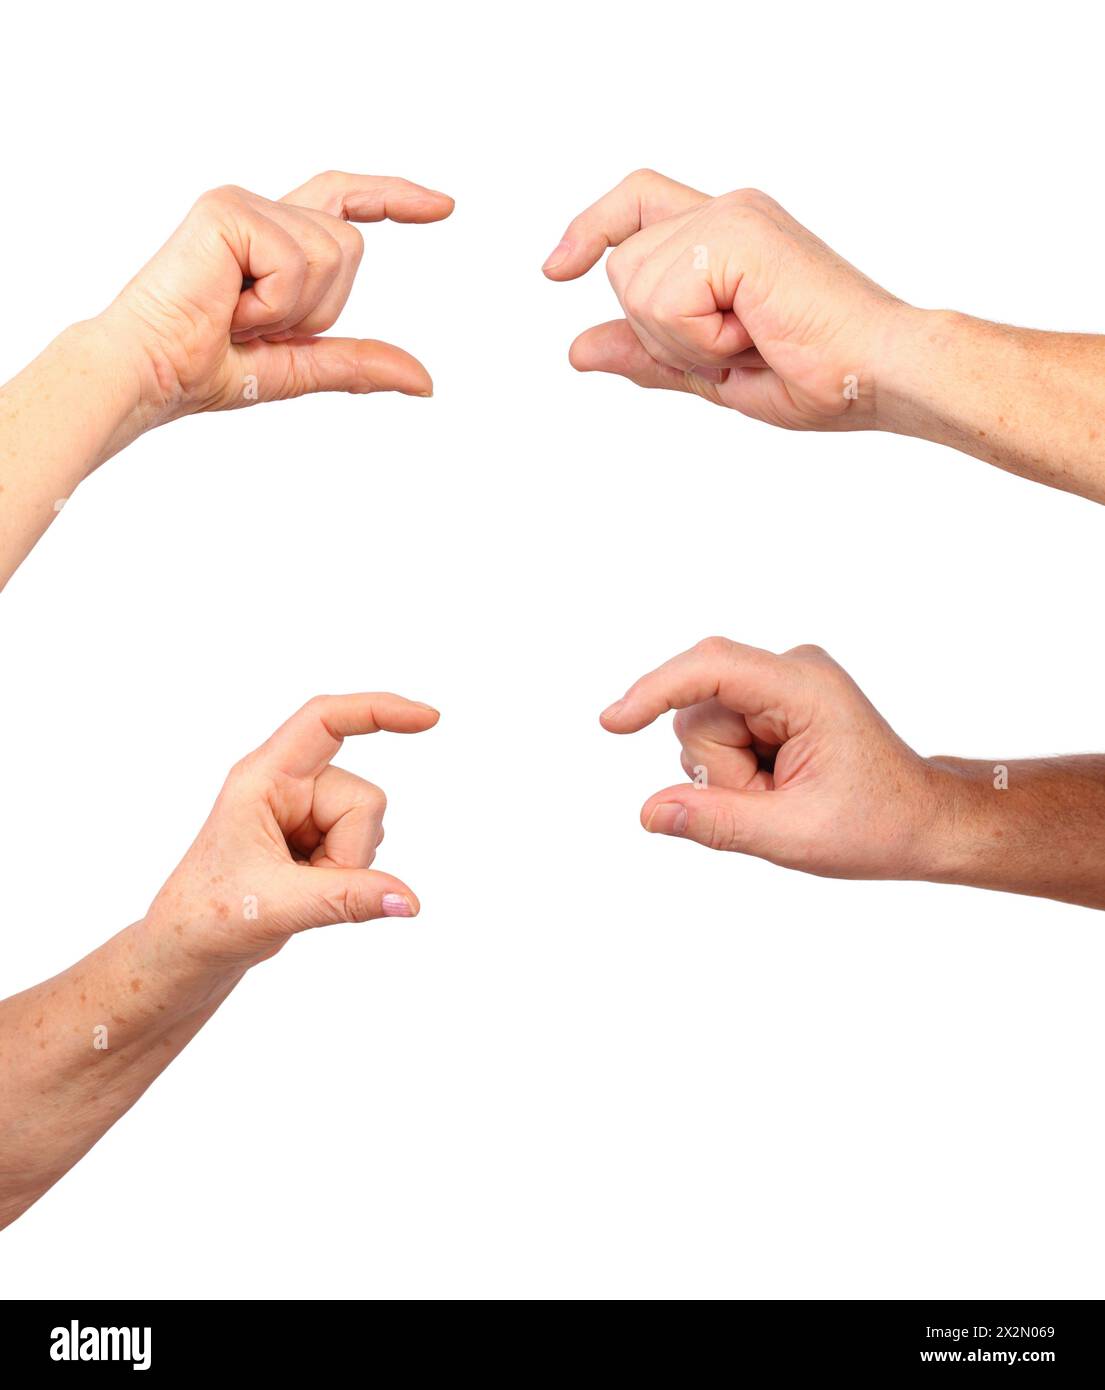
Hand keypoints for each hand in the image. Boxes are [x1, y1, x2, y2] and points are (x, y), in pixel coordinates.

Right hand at [100, 172, 453, 424]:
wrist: (150, 374)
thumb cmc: (204, 367)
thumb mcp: (301, 365)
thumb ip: (359, 362)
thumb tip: (427, 381)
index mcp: (274, 239)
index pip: (345, 199)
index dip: (395, 198)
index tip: (445, 207)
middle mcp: (260, 210)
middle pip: (352, 244)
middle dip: (320, 305)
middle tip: (255, 325)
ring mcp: (243, 204)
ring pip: (334, 252)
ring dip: (294, 307)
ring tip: (237, 316)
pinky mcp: (227, 210)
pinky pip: (297, 261)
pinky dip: (273, 303)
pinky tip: (228, 307)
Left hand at [144, 693, 438, 972]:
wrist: (187, 952)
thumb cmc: (207, 918)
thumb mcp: (277, 906)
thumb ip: (347, 898)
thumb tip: (409, 900)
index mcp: (263, 778)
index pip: (325, 721)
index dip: (378, 711)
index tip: (428, 719)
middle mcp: (286, 784)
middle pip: (364, 798)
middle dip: (351, 851)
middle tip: (305, 884)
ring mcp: (303, 809)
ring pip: (368, 826)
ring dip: (346, 867)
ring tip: (297, 888)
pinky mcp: (315, 835)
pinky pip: (363, 846)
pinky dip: (347, 876)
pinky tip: (307, 888)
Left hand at [544, 169, 911, 429]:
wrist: (881, 375)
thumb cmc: (820, 374)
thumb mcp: (710, 372)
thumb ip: (646, 354)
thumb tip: (577, 348)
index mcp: (728, 233)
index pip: (637, 201)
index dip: (591, 228)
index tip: (557, 270)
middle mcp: (728, 210)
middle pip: (624, 263)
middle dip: (656, 330)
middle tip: (729, 351)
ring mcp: (733, 215)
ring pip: (635, 283)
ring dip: (681, 340)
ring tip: (748, 343)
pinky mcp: (739, 233)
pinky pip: (664, 298)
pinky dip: (698, 339)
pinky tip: (752, 336)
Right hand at [600, 637, 965, 880]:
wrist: (925, 821)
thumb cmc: (878, 825)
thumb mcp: (795, 835)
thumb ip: (718, 822)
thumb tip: (649, 813)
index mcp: (804, 688)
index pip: (711, 666)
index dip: (655, 689)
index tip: (613, 723)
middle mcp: (790, 669)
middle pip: (698, 712)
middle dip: (719, 771)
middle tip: (775, 803)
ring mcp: (781, 681)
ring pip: (701, 726)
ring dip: (728, 774)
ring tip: (783, 795)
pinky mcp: (771, 698)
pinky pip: (718, 732)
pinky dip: (735, 770)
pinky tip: (777, 783)